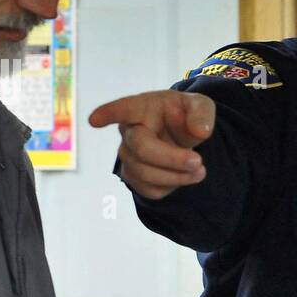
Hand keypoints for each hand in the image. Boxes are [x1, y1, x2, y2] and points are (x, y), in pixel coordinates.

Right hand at [89, 91, 215, 199]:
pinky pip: (150, 190)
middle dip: (173, 159)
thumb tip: (200, 131)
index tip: (95, 120)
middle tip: (199, 161)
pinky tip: (183, 176)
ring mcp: (128, 155)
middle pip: (142, 149)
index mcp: (143, 107)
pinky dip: (172, 187)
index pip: (123, 109)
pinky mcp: (133, 176)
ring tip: (200, 170)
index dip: (109, 114)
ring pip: (145, 174)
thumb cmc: (185, 115)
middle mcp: (129, 131)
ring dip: (177, 176)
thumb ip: (202, 113)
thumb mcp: (200, 106)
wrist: (182, 136)